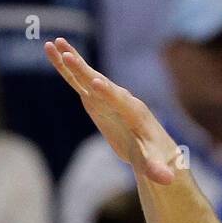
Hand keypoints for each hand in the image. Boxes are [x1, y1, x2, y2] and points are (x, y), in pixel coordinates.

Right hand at [44, 37, 180, 183]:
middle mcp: (119, 99)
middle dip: (85, 71)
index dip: (108, 94)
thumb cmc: (154, 156)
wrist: (151, 148)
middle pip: (100, 82)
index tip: (95, 83)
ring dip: (71, 61)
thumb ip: (158, 170)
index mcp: (133, 113)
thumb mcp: (155, 165)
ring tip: (54, 43)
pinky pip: (79, 81)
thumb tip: (168, 179)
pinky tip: (53, 52)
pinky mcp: (95, 99)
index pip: (119, 102)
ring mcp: (106, 97)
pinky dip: (66, 68)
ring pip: (85, 76)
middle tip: (68, 56)